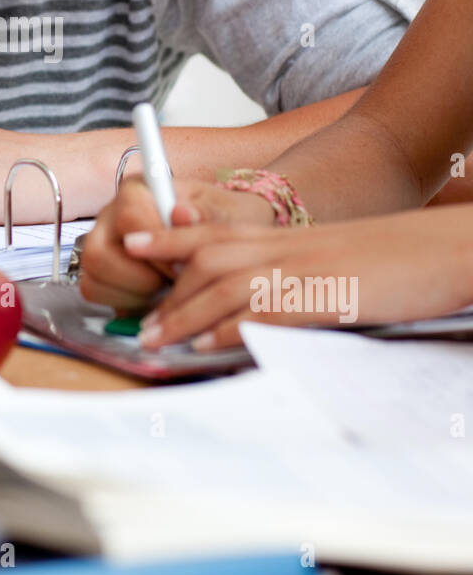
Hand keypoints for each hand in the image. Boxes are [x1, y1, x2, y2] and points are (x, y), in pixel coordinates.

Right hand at [78, 176, 274, 309]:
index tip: (185, 267)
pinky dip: (125, 304)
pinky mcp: (100, 272)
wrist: (226, 240)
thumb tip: (182, 214)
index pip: (130, 218)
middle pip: (99, 253)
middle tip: (176, 283)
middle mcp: (111, 214)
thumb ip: (205, 216)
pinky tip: (155, 300)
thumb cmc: (223, 223)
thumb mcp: (224, 215)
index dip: (157, 250)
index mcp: (138, 190)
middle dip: (142, 278)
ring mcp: (102, 243)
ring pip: (93, 276)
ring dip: (134, 294)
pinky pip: (94, 293)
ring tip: (167, 290)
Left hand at [130, 207, 472, 349]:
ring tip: (156, 339)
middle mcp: (288, 248)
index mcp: (288, 238)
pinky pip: (267, 310)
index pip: (216, 230)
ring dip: (185, 314)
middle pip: (210, 260)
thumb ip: (294, 272)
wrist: (446, 248)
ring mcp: (304, 270)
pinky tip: (208, 343)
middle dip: (168, 292)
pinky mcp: (325, 295)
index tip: (133, 243)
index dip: (170, 235)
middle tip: (139, 324)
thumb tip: (263, 304)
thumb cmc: (396, 258)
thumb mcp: (334, 258)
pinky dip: (232, 326)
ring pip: (227, 284)